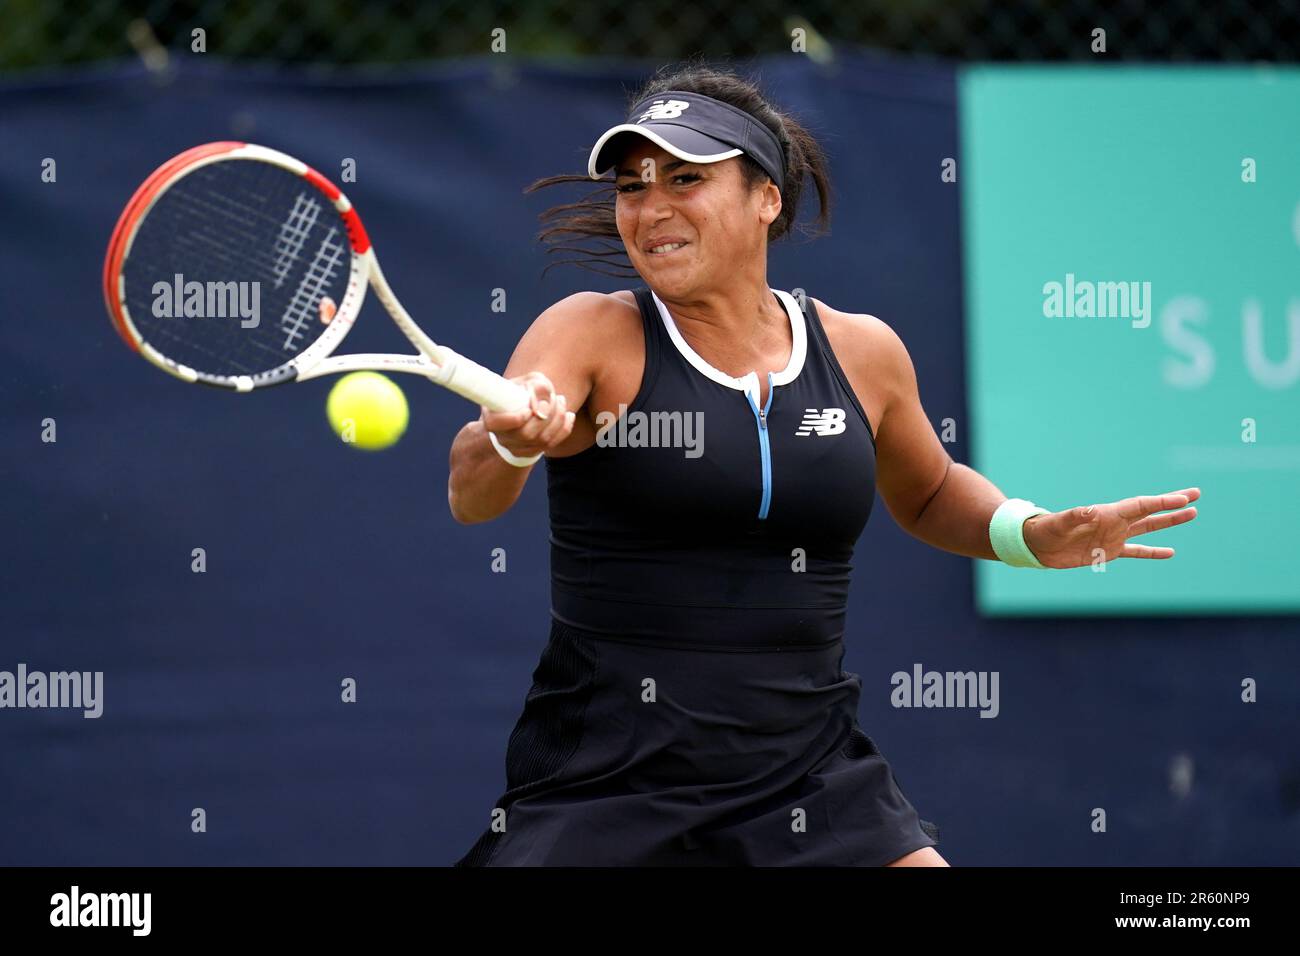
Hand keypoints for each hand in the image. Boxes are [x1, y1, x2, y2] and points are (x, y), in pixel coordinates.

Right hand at [481, 371, 575, 458]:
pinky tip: (569, 415)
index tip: (528, 410)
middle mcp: (502, 436)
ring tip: (561, 401)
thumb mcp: (531, 381)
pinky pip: (551, 445)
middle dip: (548, 415)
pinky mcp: (530, 452)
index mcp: (492, 416)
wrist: (527, 405)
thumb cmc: (526, 389)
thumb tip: (539, 409)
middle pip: (526, 434)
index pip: (495, 424)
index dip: (514, 419)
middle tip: (556, 398)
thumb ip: (536, 388)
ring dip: (558, 419)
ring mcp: (515, 448)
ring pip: (542, 440)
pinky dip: (564, 429)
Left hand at [1021, 488, 1199, 568]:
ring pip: (1148, 528)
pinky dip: (1153, 552)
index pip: (1140, 506)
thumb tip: (1089, 512)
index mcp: (1106, 514)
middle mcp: (1115, 523)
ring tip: (1192, 514)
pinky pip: (1137, 551)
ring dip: (1169, 522)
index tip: (1184, 498)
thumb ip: (1074, 516)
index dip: (1162, 502)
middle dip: (1173, 504)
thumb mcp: (1059, 523)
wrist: (1037, 545)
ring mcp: (1114, 537)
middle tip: (1196, 495)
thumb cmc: (1046, 530)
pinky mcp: (1109, 552)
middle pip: (1150, 511)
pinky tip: (1170, 552)